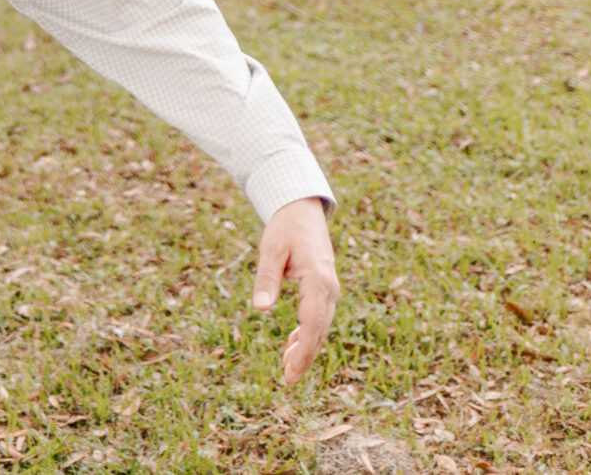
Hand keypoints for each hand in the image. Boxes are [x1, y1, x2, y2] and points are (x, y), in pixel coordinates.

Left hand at [252, 196, 339, 384]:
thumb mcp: (270, 250)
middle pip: (320, 330)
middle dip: (305, 356)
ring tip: (288, 370)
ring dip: (306, 347)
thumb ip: (266, 278)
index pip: (313, 322)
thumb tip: (260, 309)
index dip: (303, 349)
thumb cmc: (285, 228)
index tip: (292, 370)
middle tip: (288, 379)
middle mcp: (329, 288)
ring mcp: (329, 289)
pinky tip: (292, 346)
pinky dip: (307, 333)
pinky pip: (319, 317)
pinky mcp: (324, 289)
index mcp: (317, 279)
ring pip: (321, 326)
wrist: (302, 210)